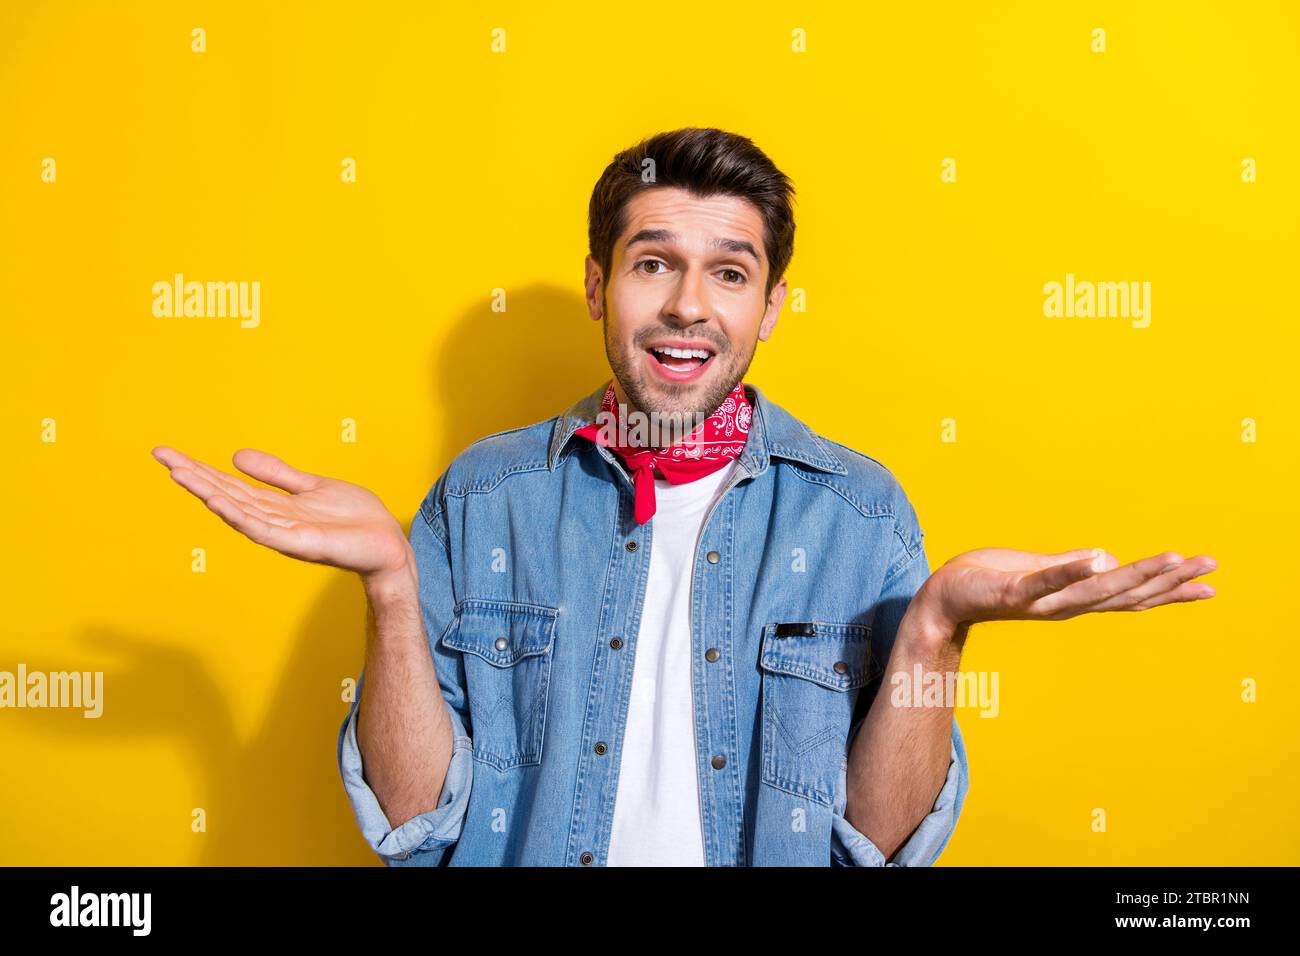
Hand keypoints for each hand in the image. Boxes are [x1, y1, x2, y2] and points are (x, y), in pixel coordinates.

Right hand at [150, 446, 413, 581]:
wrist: (387, 544)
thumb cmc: (355, 520)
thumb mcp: (311, 486)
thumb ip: (277, 475)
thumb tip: (236, 457)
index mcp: (274, 506)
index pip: (229, 485)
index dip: (199, 469)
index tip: (169, 453)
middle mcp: (272, 521)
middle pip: (225, 495)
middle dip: (194, 476)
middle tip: (162, 456)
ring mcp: (283, 533)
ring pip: (237, 511)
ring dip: (208, 492)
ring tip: (181, 473)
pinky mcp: (300, 544)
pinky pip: (262, 529)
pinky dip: (238, 515)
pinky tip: (217, 501)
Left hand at [910, 547, 1217, 644]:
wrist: (945, 597)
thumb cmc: (991, 580)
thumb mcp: (1039, 570)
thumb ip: (1072, 566)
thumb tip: (1110, 560)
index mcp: (1075, 597)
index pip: (1131, 595)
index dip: (1170, 590)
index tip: (1210, 584)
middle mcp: (1066, 604)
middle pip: (1126, 594)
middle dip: (1169, 581)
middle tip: (1210, 567)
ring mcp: (1042, 600)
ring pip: (1096, 588)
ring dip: (1135, 574)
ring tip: (1172, 559)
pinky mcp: (1014, 591)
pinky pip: (1045, 580)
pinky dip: (1070, 569)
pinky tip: (1097, 557)